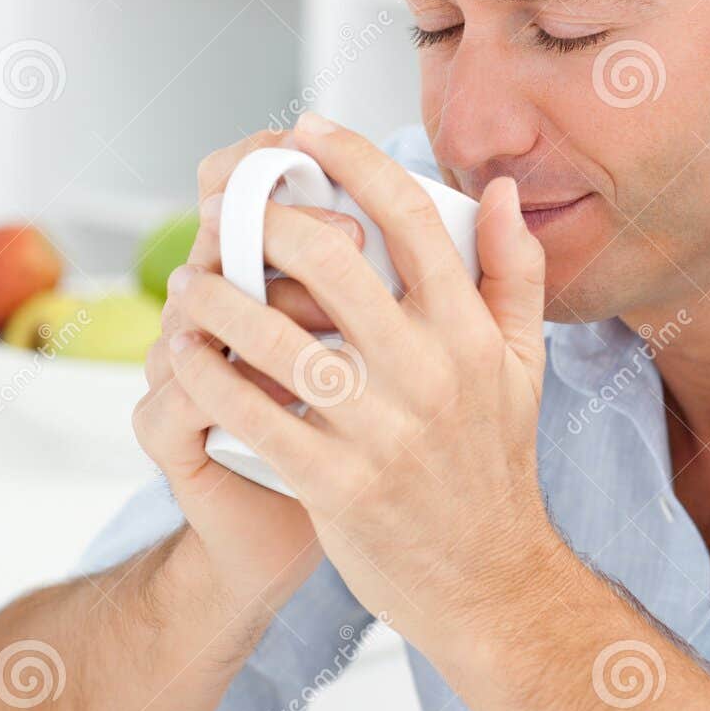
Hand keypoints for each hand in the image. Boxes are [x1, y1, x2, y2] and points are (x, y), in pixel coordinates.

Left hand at [163, 116, 558, 654]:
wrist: (489, 580)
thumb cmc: (496, 465)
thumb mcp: (522, 363)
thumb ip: (514, 271)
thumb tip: (498, 190)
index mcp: (470, 331)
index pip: (411, 219)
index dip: (355, 159)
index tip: (310, 130)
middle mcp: (429, 371)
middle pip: (332, 260)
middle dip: (266, 221)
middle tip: (229, 212)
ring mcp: (382, 429)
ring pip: (278, 334)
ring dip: (219, 296)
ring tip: (192, 280)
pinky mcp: (337, 482)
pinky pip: (252, 412)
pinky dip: (208, 375)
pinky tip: (186, 354)